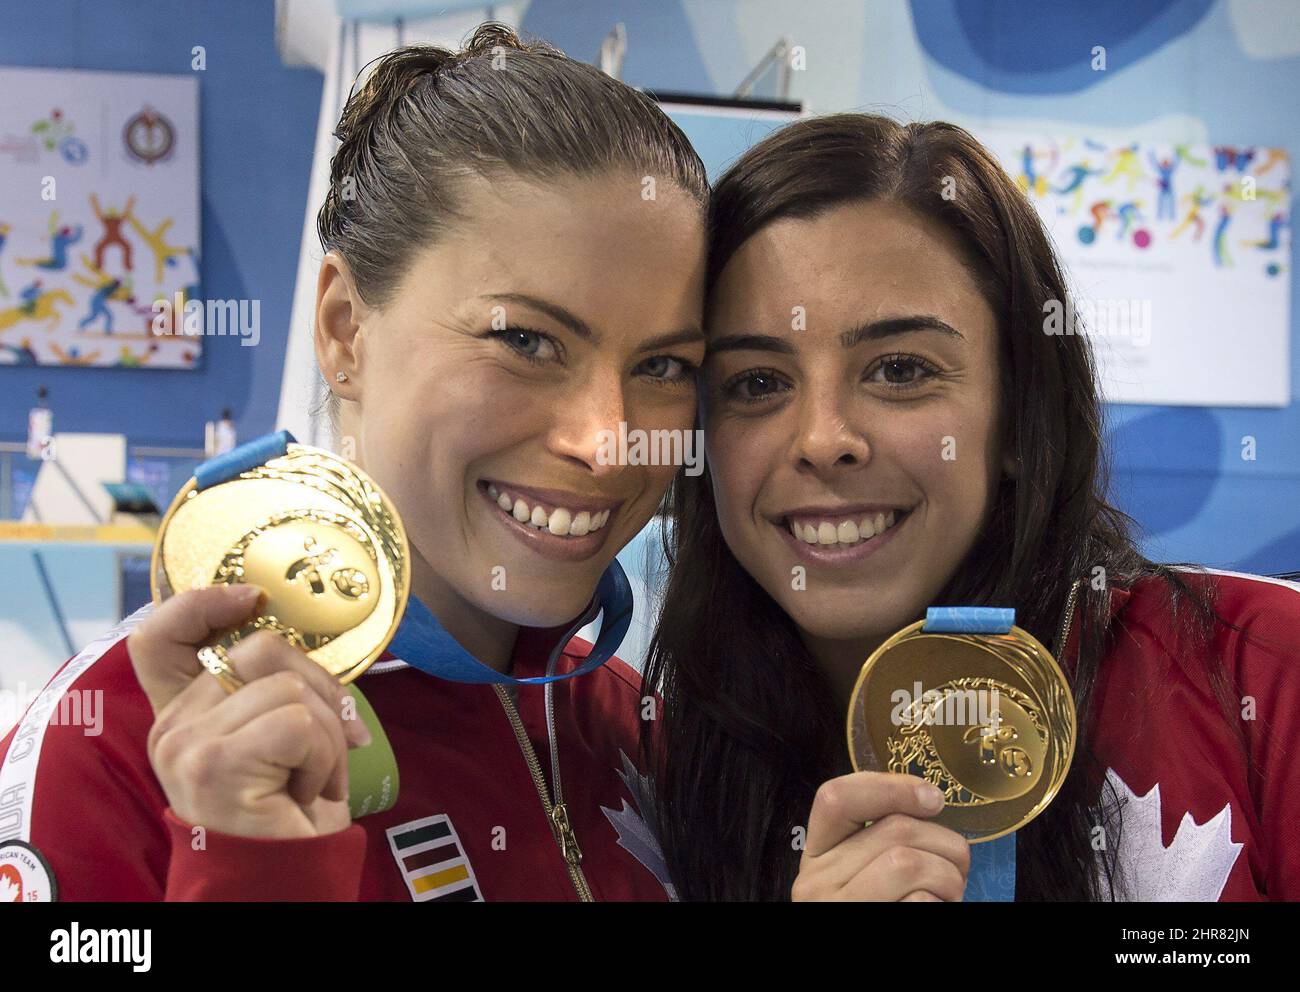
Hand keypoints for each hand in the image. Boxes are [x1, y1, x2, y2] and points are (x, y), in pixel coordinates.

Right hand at [128, 585, 370, 839]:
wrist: (284, 879)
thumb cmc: (288, 811)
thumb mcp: (276, 737)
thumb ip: (267, 688)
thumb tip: (294, 632)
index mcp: (182, 715)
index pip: (161, 636)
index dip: (202, 603)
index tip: (252, 597)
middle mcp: (172, 727)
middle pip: (260, 649)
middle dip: (321, 690)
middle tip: (333, 742)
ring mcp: (187, 744)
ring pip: (291, 688)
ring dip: (327, 736)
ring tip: (312, 779)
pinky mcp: (215, 762)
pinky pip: (300, 723)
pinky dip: (323, 758)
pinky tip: (305, 793)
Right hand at [792, 771, 970, 901]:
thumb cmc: (881, 912)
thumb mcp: (865, 876)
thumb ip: (880, 842)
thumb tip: (928, 800)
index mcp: (817, 856)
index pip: (836, 798)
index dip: (890, 787)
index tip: (933, 798)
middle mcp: (816, 883)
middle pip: (894, 830)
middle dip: (946, 845)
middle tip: (956, 871)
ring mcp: (838, 911)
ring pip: (910, 861)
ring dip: (949, 879)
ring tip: (947, 898)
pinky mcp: (869, 933)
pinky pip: (920, 904)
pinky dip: (942, 908)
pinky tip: (934, 916)